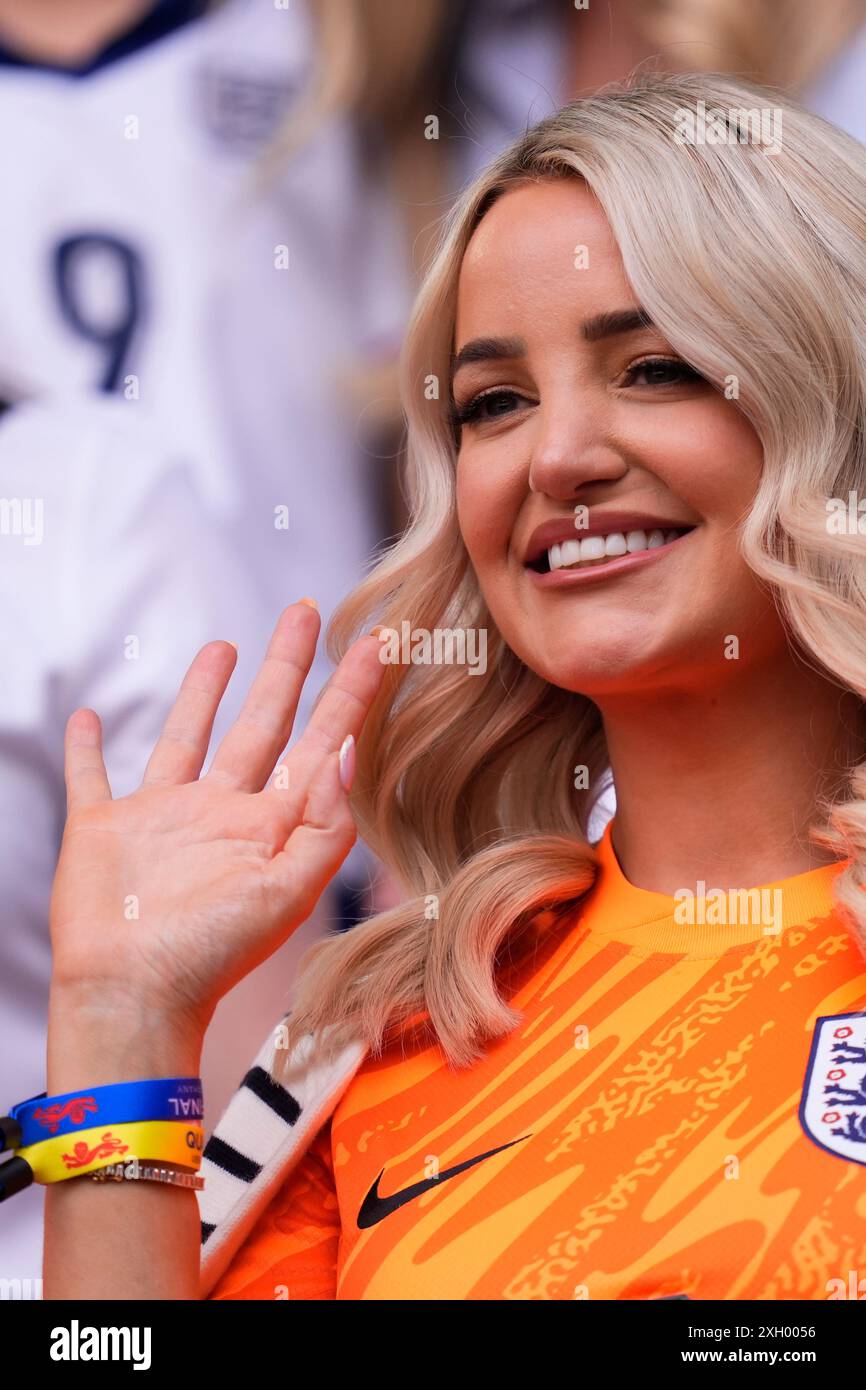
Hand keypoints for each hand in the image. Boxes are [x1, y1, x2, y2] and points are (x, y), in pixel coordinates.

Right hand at [48, 601, 386, 1038]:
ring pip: (187, 735)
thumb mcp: (286, 890)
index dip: (349, 693)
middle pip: (261, 722)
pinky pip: (93, 776)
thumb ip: (324, 824)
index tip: (377, 644)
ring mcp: (163, 818)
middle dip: (285, 667)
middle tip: (303, 611)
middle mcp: (221, 813)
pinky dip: (87, 749)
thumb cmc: (211, 954)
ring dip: (204, 692)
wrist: (131, 995)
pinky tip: (88, 717)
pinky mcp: (104, 829)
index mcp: (269, 826)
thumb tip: (349, 750)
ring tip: (224, 645)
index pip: (320, 742)